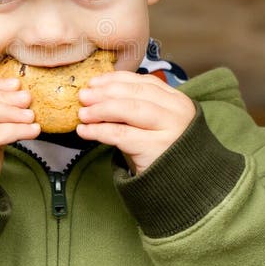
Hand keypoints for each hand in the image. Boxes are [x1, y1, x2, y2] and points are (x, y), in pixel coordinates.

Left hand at [77, 71, 195, 174]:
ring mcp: (169, 130)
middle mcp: (176, 112)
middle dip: (105, 92)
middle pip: (135, 93)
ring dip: (100, 109)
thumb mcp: (155, 125)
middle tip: (83, 96)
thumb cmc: (162, 153)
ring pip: (129, 110)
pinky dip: (99, 130)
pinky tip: (85, 131)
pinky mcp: (155, 148)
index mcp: (177, 101)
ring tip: (83, 113)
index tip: (94, 82)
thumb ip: (135, 107)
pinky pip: (121, 134)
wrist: (181, 186)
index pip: (144, 82)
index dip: (116, 80)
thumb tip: (96, 94)